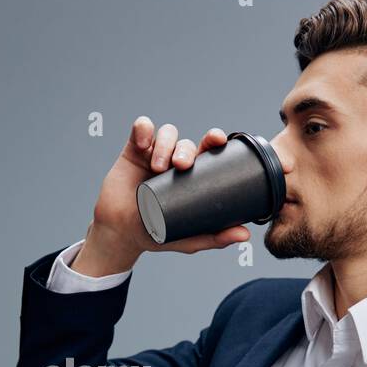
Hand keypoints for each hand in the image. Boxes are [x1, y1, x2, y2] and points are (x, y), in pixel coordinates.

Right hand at [73, 118, 251, 277]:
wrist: (120, 233)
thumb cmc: (155, 232)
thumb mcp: (187, 238)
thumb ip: (214, 237)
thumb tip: (245, 236)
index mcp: (193, 175)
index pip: (208, 152)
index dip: (215, 141)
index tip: (219, 140)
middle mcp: (175, 160)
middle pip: (188, 143)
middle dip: (187, 149)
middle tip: (181, 165)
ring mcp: (155, 153)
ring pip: (167, 133)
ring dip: (166, 144)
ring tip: (158, 167)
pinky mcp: (134, 148)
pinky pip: (141, 128)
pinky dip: (143, 129)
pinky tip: (142, 142)